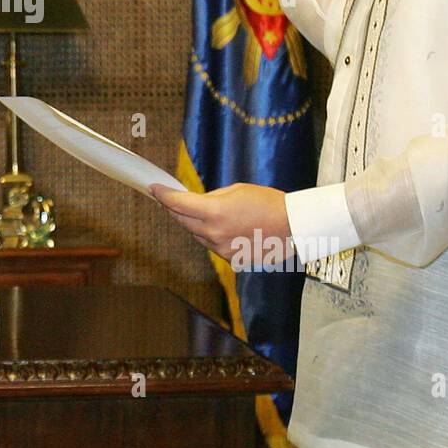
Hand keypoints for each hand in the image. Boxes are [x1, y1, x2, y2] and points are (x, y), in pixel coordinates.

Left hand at [149, 182, 289, 267]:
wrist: (293, 225)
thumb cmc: (267, 202)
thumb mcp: (235, 190)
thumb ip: (211, 198)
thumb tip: (196, 203)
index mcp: (214, 212)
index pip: (178, 204)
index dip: (163, 195)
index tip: (154, 189)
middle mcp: (214, 233)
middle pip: (183, 221)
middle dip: (175, 209)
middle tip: (170, 199)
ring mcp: (222, 249)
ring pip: (197, 235)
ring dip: (195, 223)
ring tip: (205, 212)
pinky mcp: (231, 259)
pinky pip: (213, 245)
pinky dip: (212, 236)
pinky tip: (225, 227)